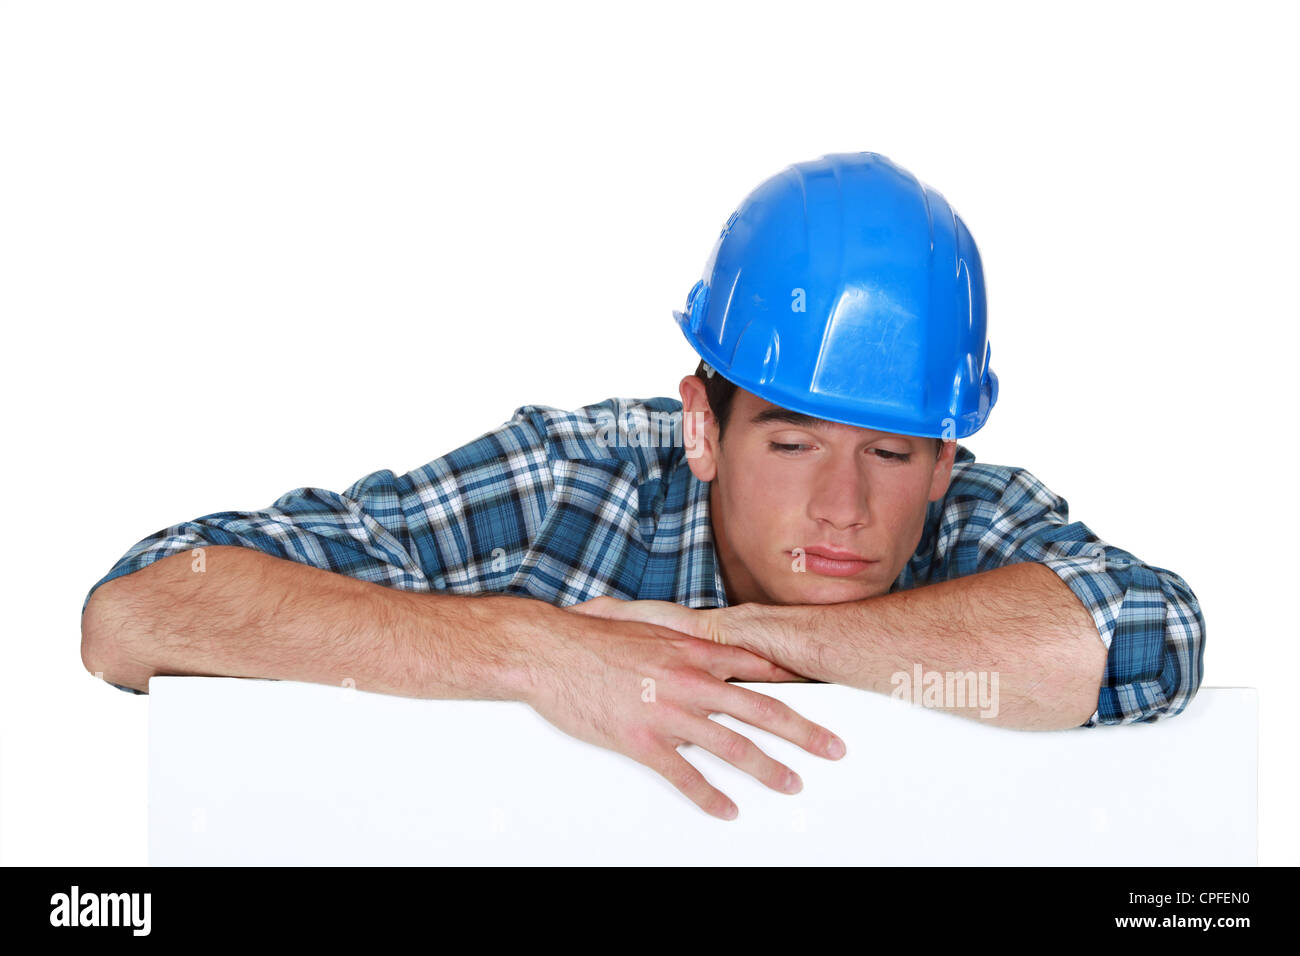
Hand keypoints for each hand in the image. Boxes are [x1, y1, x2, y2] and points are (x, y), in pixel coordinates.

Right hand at [523, 602, 846, 820]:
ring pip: (730, 745)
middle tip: (833, 748)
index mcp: (692, 651)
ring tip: (792, 784)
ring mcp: (666, 712)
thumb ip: (685, 640)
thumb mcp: (648, 626)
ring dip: (766, 768)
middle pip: (759, 709)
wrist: (547, 650)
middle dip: (802, 731)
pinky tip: (727, 810)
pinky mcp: (640, 741)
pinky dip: (708, 796)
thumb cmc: (592, 638)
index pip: (756, 667)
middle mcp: (688, 681)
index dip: (793, 682)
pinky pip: (682, 775)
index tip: (823, 696)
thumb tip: (712, 647)